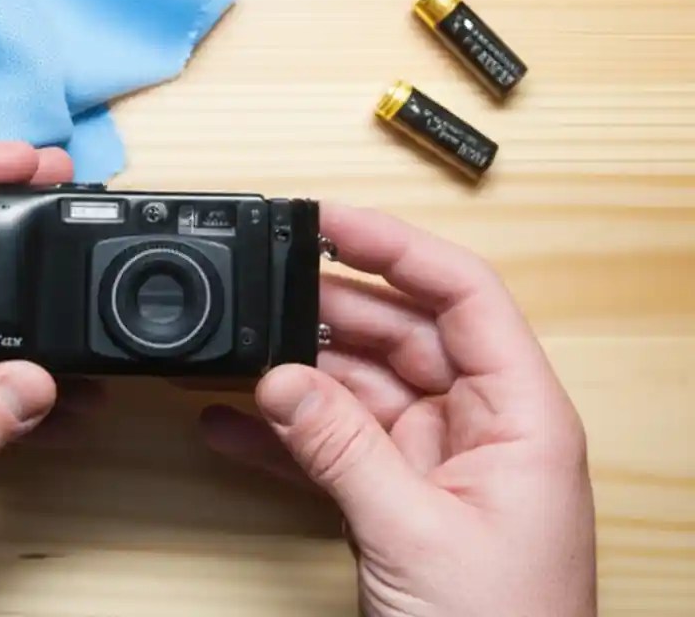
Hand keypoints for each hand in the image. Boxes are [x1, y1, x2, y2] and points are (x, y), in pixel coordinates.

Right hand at [201, 204, 596, 615]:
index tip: (331, 222)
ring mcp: (435, 462)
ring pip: (357, 389)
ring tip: (233, 355)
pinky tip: (233, 424)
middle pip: (400, 333)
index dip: (397, 248)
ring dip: (295, 377)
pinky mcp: (396, 499)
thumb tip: (281, 379)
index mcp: (520, 416)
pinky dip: (283, 437)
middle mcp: (480, 426)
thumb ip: (343, 450)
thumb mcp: (416, 532)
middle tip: (259, 292)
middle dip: (326, 312)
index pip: (463, 296)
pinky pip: (333, 447)